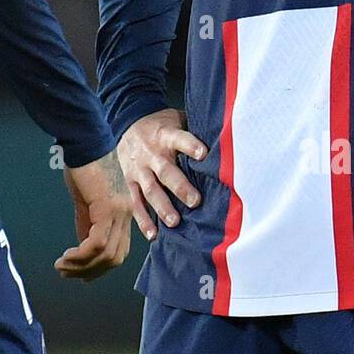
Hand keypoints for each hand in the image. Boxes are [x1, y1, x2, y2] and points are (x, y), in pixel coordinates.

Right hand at [54, 149, 131, 280]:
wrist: (83, 140)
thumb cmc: (84, 163)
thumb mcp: (85, 198)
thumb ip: (86, 223)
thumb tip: (82, 246)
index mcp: (123, 210)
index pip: (120, 249)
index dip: (102, 266)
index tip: (83, 274)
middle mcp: (126, 213)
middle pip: (115, 256)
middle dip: (90, 270)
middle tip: (68, 273)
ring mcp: (119, 211)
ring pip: (106, 253)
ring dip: (82, 265)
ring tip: (62, 266)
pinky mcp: (107, 207)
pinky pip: (97, 242)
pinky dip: (81, 254)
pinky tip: (66, 255)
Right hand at [118, 108, 204, 240]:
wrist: (127, 122)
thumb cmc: (161, 125)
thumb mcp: (176, 119)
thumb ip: (194, 129)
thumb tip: (225, 139)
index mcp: (165, 135)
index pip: (179, 138)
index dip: (190, 145)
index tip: (203, 154)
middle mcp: (151, 153)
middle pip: (165, 171)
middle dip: (180, 187)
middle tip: (195, 201)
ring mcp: (139, 169)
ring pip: (150, 189)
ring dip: (162, 207)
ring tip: (175, 222)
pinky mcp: (130, 181)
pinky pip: (136, 202)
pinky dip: (143, 219)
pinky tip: (153, 234)